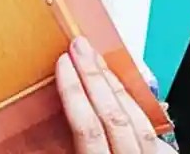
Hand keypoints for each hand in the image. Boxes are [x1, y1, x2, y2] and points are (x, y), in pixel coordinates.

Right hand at [56, 37, 174, 153]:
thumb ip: (59, 148)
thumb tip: (40, 128)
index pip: (88, 129)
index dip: (74, 93)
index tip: (64, 63)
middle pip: (114, 116)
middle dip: (94, 77)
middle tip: (80, 47)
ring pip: (137, 117)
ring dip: (115, 85)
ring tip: (98, 62)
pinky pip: (150, 127)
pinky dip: (133, 104)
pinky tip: (120, 90)